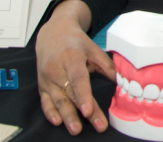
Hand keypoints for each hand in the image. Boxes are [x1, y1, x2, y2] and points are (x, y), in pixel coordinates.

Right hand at [36, 0, 115, 135]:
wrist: (52, 33)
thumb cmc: (75, 42)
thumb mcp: (93, 48)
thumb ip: (106, 65)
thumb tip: (120, 80)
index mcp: (71, 58)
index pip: (78, 79)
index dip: (83, 96)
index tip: (88, 111)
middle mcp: (56, 69)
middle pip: (70, 94)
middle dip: (80, 113)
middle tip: (94, 125)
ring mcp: (47, 79)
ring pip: (57, 100)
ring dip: (67, 117)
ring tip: (75, 129)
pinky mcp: (42, 85)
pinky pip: (45, 101)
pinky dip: (50, 112)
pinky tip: (57, 121)